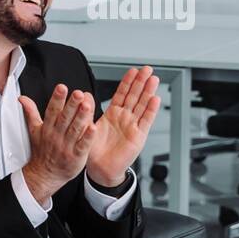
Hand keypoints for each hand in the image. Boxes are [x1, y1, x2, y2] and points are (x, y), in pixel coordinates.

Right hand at [18, 84, 95, 202]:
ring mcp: (66, 146)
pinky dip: (87, 137)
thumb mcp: (34, 130)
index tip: (61, 87)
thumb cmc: (42, 152)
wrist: (45, 174)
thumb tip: (22, 99)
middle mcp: (57, 135)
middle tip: (78, 93)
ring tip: (87, 105)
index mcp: (48, 128)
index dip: (57, 99)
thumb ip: (30, 112)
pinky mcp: (76, 156)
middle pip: (64, 118)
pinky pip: (82, 145)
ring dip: (81, 117)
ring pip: (74, 129)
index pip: (52, 110)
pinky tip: (93, 128)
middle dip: (71, 105)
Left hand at [86, 66, 159, 187]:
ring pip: (142, 105)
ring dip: (148, 92)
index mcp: (112, 114)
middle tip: (147, 68)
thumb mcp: (87, 127)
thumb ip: (87, 112)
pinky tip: (155, 99)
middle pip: (135, 96)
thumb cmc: (94, 150)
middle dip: (141, 82)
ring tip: (153, 79)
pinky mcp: (138, 136)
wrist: (100, 168)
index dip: (127, 82)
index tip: (132, 70)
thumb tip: (83, 94)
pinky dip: (151, 110)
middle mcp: (124, 118)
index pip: (121, 94)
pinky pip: (146, 121)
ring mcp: (133, 125)